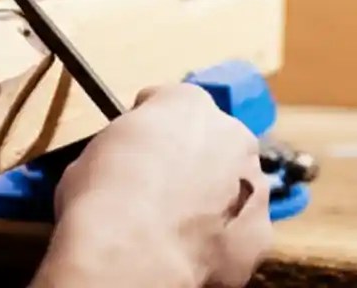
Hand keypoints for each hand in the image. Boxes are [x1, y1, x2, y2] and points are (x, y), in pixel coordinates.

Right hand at [34, 84, 271, 287]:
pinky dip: (219, 240)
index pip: (172, 105)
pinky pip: (239, 232)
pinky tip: (189, 252)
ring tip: (176, 226)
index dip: (152, 129)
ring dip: (213, 199)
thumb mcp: (97, 151)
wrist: (130, 252)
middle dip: (194, 161)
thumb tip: (123, 168)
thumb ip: (126, 147)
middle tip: (161, 189)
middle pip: (215, 142)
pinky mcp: (259, 234)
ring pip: (235, 187)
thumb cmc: (103, 194)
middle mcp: (230, 135)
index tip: (138, 149)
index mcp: (187, 104)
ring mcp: (252, 185)